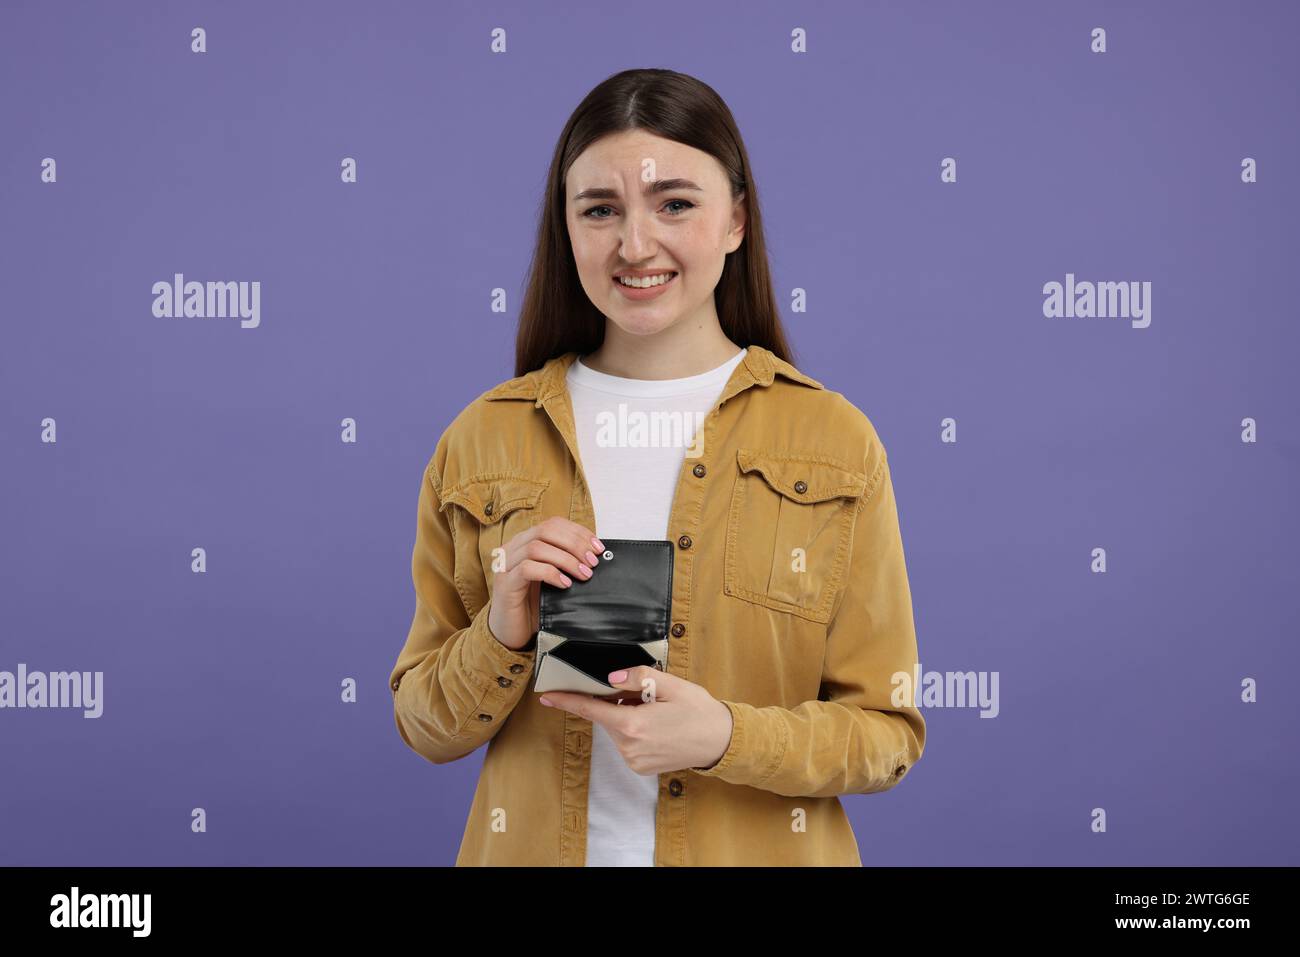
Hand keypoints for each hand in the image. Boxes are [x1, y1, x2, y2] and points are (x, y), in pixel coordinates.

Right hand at [486, 517, 603, 650]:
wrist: (510, 632)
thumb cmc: (533, 604)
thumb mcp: (553, 578)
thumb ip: (566, 563)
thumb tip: (594, 554)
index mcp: (525, 542)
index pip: (553, 524)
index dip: (577, 532)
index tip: (597, 547)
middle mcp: (513, 548)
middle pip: (545, 531)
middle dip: (574, 544)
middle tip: (592, 562)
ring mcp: (506, 565)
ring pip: (536, 548)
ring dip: (566, 559)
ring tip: (583, 574)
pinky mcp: (505, 583)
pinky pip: (527, 569)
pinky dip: (550, 573)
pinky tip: (565, 584)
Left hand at [539, 666, 733, 774]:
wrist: (720, 742)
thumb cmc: (698, 711)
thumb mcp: (671, 685)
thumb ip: (637, 677)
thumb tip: (609, 679)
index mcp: (633, 724)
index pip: (590, 709)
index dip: (566, 701)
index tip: (546, 696)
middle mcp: (629, 747)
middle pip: (606, 717)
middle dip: (615, 702)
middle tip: (643, 694)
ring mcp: (634, 760)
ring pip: (617, 729)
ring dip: (626, 716)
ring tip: (656, 711)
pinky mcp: (640, 767)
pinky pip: (627, 742)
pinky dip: (634, 730)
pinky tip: (657, 726)